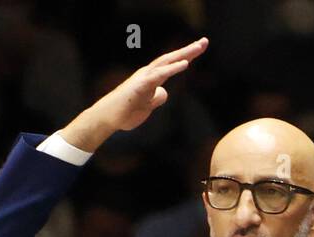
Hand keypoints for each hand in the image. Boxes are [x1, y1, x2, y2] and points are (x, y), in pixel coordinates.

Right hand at [63, 37, 207, 149]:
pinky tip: (184, 64)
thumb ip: (156, 98)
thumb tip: (164, 92)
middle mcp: (148, 74)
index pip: (171, 64)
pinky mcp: (140, 86)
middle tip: (204, 42)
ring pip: (166, 62)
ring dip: (183, 54)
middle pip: (170, 58)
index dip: (186, 56)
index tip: (199, 49)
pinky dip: (172, 68)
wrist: (108, 118)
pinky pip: (159, 75)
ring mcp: (143, 78)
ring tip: (197, 48)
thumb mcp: (147, 106)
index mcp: (151, 78)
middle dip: (188, 50)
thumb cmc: (125, 112)